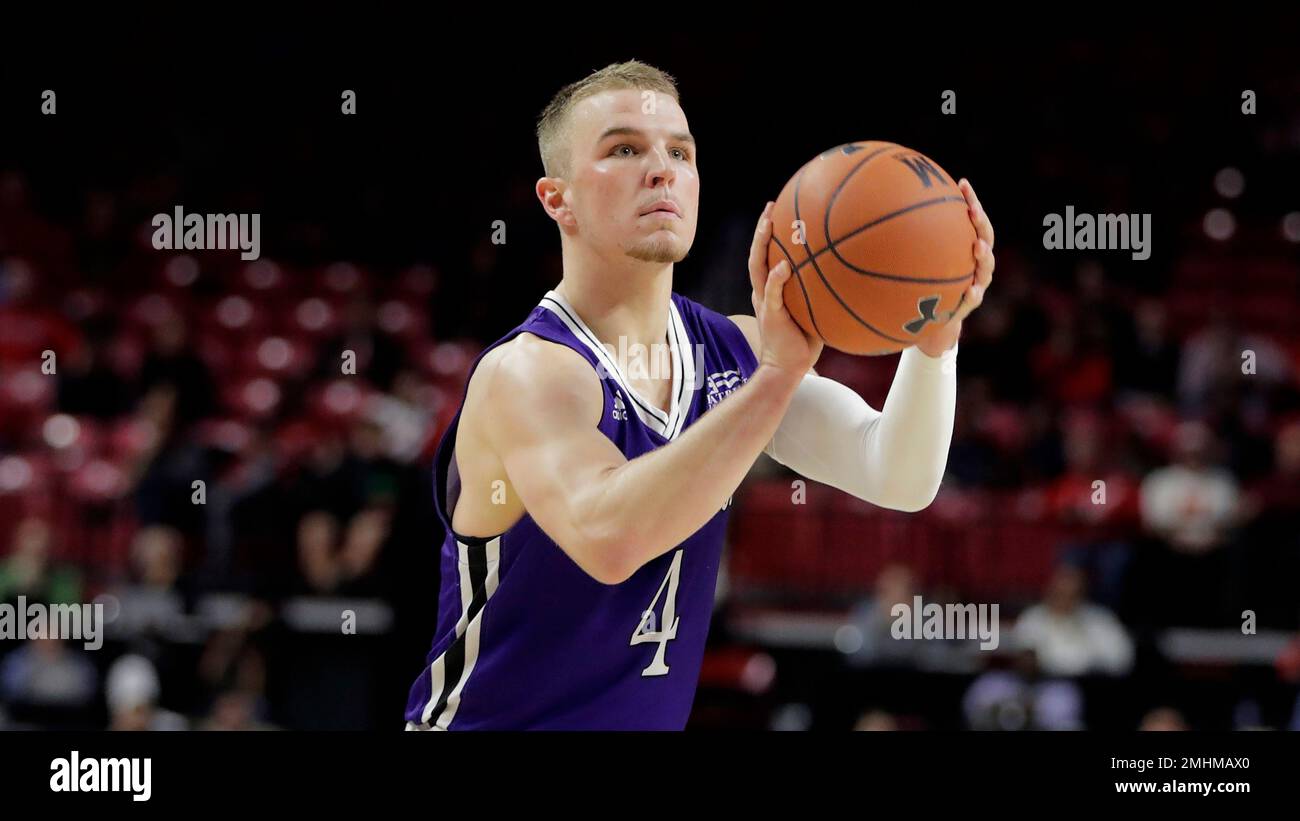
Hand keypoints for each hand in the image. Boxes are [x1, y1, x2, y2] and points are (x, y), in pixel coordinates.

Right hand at [749, 201, 823, 376]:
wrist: (786, 368)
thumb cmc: (803, 342)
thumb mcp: (813, 311)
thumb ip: (820, 292)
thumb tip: (849, 275)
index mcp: (770, 290)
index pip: (766, 256)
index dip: (769, 234)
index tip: (777, 211)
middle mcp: (763, 292)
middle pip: (756, 254)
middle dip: (762, 229)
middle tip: (770, 206)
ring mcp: (765, 302)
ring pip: (758, 267)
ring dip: (762, 244)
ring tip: (769, 223)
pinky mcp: (772, 315)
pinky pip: (772, 293)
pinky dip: (776, 278)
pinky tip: (783, 264)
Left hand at [915, 178, 994, 356]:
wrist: (927, 323)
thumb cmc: (918, 286)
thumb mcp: (911, 264)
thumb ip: (902, 243)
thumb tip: (873, 214)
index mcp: (962, 246)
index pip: (971, 219)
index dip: (969, 200)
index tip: (961, 183)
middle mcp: (974, 262)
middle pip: (985, 237)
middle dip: (980, 223)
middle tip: (972, 211)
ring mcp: (975, 283)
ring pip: (986, 267)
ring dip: (984, 256)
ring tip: (978, 247)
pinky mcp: (968, 305)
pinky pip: (973, 299)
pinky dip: (973, 294)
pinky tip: (970, 290)